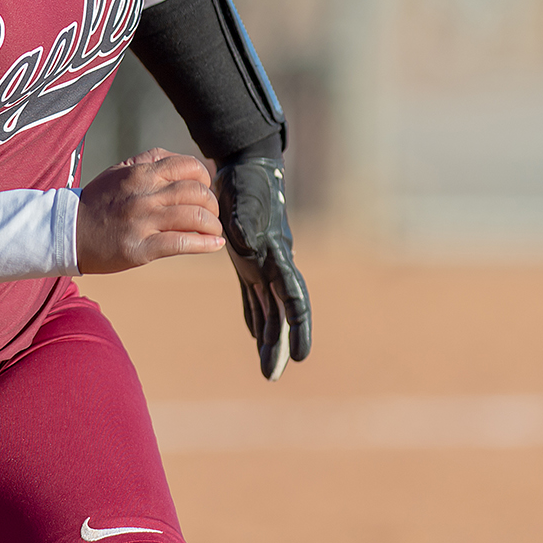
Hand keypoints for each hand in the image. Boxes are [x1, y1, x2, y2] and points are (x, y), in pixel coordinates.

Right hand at [76, 149, 224, 273]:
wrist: (67, 231)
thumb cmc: (97, 202)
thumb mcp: (120, 172)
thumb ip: (150, 162)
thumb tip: (184, 163)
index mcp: (141, 174)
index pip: (189, 167)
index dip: (205, 178)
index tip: (204, 190)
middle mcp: (144, 195)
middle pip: (197, 193)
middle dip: (212, 204)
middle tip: (211, 214)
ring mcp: (143, 221)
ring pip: (195, 217)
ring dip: (212, 225)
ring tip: (213, 231)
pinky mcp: (141, 248)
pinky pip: (182, 243)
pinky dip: (205, 244)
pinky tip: (214, 244)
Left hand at [215, 155, 310, 380]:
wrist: (246, 167)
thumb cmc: (246, 183)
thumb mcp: (243, 199)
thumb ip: (244, 219)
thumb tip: (245, 241)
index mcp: (277, 255)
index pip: (293, 298)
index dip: (298, 327)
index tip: (299, 354)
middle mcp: (276, 265)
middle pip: (282, 313)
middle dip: (279, 344)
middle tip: (272, 375)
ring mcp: (265, 265)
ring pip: (270, 310)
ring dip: (268, 339)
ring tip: (266, 370)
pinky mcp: (250, 262)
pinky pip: (256, 296)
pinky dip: (255, 316)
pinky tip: (254, 336)